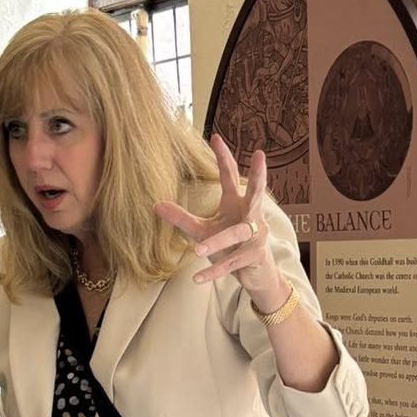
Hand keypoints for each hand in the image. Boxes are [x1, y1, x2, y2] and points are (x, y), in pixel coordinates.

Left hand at [154, 133, 288, 308]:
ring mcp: (256, 236)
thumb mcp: (203, 231)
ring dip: (218, 241)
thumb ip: (182, 218)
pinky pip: (232, 263)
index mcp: (237, 204)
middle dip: (259, 175)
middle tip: (261, 155)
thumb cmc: (230, 246)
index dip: (223, 157)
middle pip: (256, 192)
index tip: (215, 137)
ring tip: (197, 250)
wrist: (257, 275)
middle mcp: (251, 216)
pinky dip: (214, 271)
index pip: (231, 176)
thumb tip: (154, 204)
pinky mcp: (254, 257)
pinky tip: (197, 279)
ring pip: (236, 235)